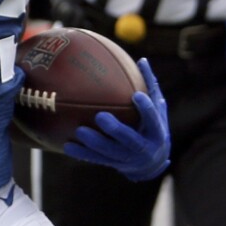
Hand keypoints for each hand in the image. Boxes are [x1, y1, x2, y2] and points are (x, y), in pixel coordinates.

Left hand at [63, 58, 169, 180]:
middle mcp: (144, 148)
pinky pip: (97, 159)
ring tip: (80, 131)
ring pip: (111, 152)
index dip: (146, 109)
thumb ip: (151, 89)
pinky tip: (67, 145)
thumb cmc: (153, 127)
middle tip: (100, 116)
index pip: (153, 119)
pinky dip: (82, 153)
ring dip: (94, 143)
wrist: (151, 164)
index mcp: (157, 132)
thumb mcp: (158, 110)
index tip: (136, 95)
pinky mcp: (113, 164)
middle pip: (130, 140)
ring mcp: (128, 159)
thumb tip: (142, 60)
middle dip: (116, 130)